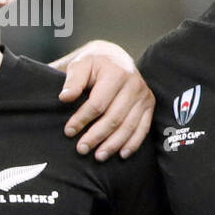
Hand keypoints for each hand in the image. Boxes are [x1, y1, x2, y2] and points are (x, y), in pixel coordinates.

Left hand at [56, 41, 152, 159]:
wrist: (114, 58)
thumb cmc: (93, 64)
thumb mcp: (80, 65)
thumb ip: (73, 80)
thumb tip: (65, 97)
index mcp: (116, 74)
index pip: (98, 103)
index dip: (82, 119)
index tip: (68, 131)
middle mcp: (134, 85)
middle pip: (114, 117)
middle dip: (97, 136)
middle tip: (81, 149)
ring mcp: (144, 96)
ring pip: (129, 126)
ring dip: (113, 144)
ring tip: (98, 156)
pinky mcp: (149, 105)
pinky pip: (143, 128)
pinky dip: (133, 143)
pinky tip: (121, 154)